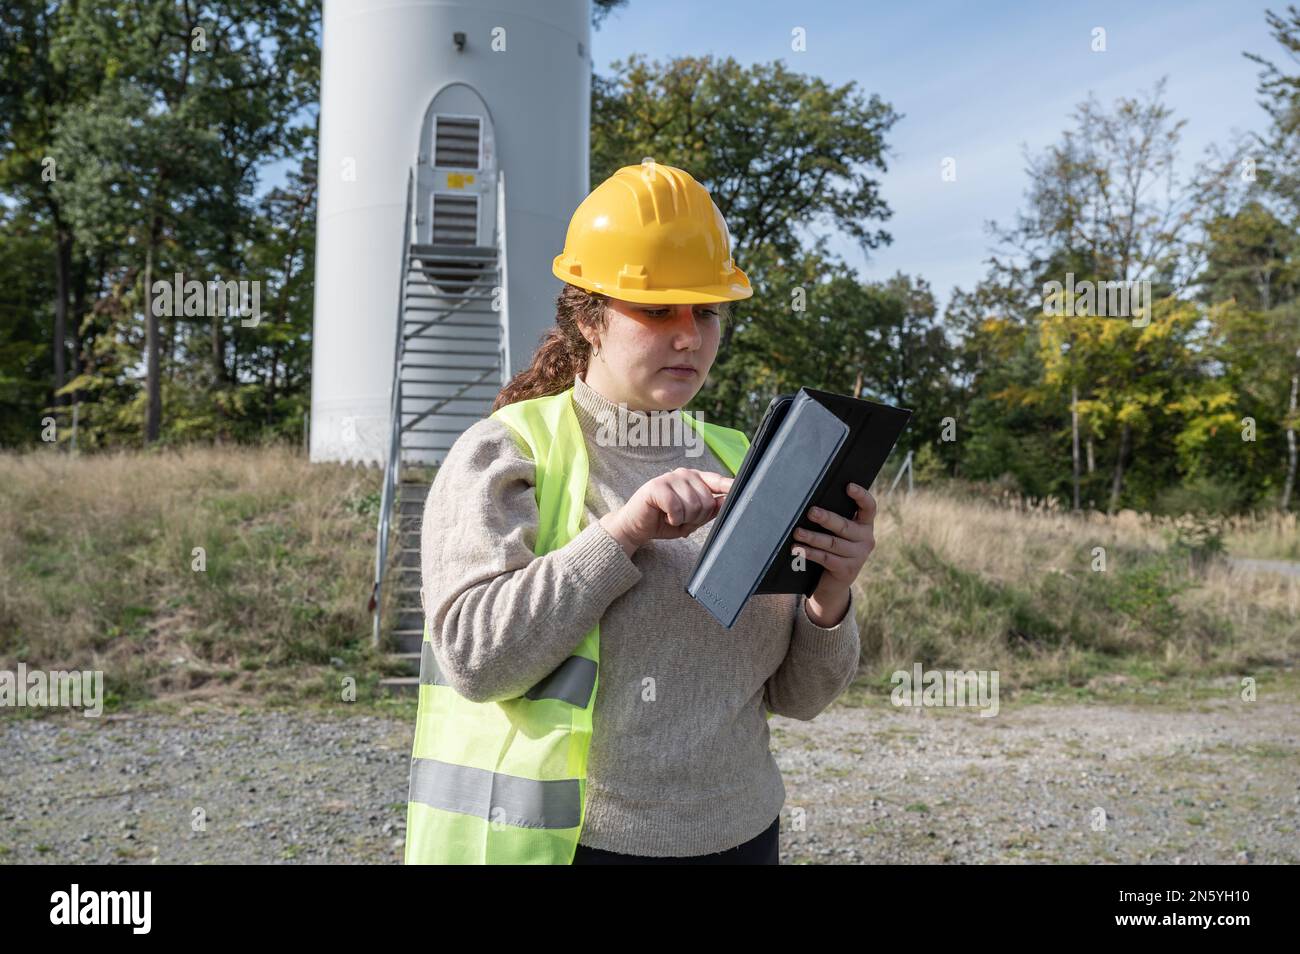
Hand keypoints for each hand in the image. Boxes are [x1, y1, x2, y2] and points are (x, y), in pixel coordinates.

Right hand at [601, 468, 733, 555]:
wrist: (637, 527)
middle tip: (682, 519)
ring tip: (672, 518)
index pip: (717, 481)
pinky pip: (676, 508)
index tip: (741, 486)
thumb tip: (727, 501)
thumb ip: (710, 509)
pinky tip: (664, 517)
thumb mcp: (692, 518)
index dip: (729, 486)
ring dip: (683, 520)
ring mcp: (669, 478)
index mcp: (695, 479)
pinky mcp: (656, 486)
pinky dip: (673, 519)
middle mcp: (684, 474)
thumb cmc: (665, 521)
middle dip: (697, 518)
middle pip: (707, 501)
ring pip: (693, 506)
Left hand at [790, 482, 876, 626]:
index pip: (869, 507)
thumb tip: (811, 504)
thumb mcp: (839, 534)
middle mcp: (866, 539)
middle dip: (827, 518)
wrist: (833, 584)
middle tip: (811, 512)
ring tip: (797, 532)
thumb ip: (835, 520)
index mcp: (865, 525)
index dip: (861, 496)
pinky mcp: (847, 570)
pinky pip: (826, 558)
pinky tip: (798, 548)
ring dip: (813, 537)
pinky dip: (810, 552)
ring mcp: (858, 556)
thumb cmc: (833, 550)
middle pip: (845, 526)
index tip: (848, 486)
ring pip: (833, 543)